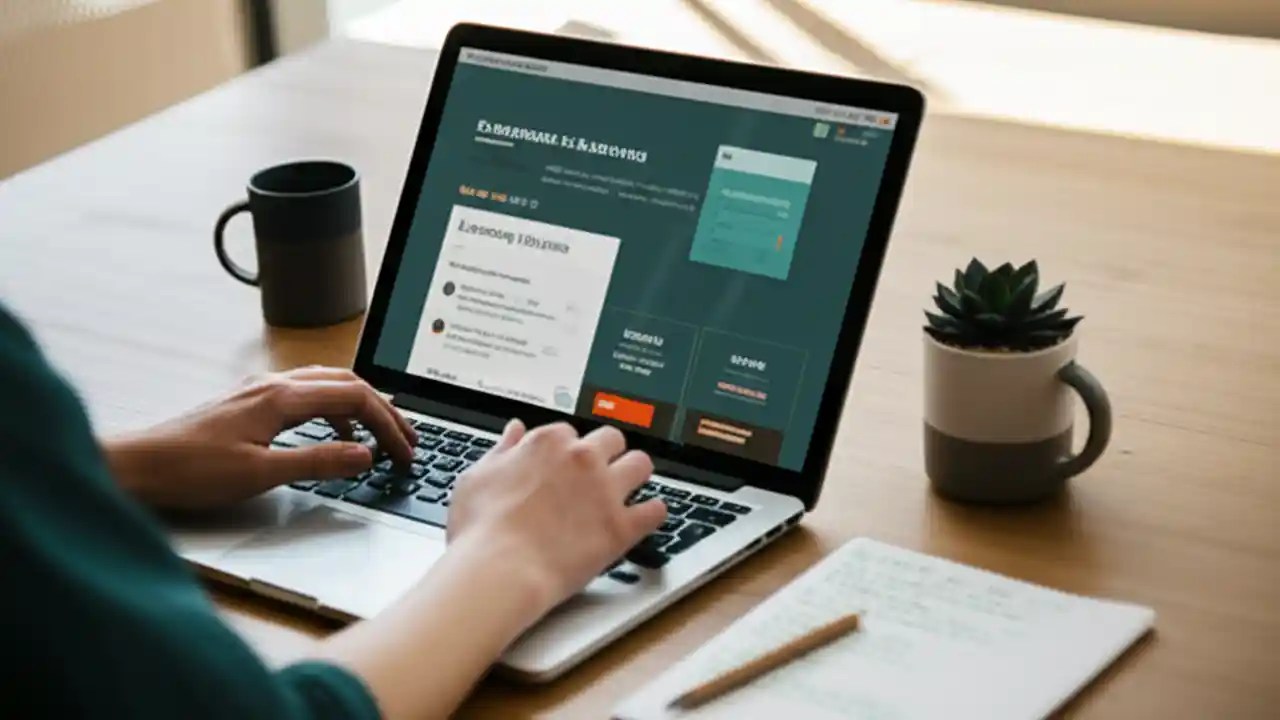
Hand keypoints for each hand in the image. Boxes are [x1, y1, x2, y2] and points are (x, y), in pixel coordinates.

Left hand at [103, 366, 415, 508]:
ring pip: (328, 384)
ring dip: (361, 406)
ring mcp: (260, 391)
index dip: (388, 425)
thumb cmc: (190, 471)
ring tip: (380, 434)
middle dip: (384, 411)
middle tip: (406, 440)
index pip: (356, 398)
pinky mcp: (249, 403)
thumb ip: (318, 462)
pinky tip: (333, 432)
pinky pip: (307, 394)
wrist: (138, 466)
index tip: (404, 451)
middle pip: (347, 384)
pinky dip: (333, 409)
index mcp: (281, 398)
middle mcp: (273, 385)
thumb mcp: (262, 474)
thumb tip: (364, 455)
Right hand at [447, 419, 666, 612]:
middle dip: (607, 453)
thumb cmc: (480, 530)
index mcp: (547, 443)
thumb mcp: (477, 477)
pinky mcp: (622, 526)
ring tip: (628, 489)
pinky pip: (656, 510)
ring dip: (635, 474)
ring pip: (641, 464)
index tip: (564, 467)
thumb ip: (501, 450)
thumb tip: (513, 430)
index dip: (566, 451)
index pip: (569, 433)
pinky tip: (645, 518)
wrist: (498, 570)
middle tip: (599, 474)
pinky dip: (653, 513)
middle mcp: (582, 459)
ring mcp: (605, 491)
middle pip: (611, 439)